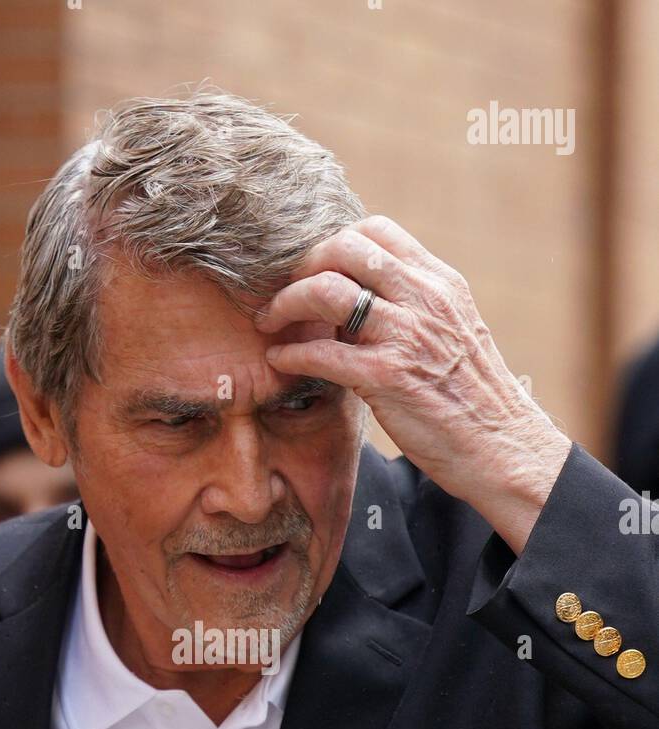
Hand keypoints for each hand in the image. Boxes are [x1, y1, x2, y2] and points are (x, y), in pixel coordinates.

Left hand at [256, 215, 571, 553]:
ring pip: (326, 291)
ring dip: (286, 304)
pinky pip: (322, 354)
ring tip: (272, 322)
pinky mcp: (388, 377)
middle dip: (303, 267)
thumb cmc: (474, 400)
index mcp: (440, 284)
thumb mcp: (452, 333)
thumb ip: (413, 309)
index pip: (377, 232)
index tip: (314, 271)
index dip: (334, 246)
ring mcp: (406, 336)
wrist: (503, 447)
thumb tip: (357, 303)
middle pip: (345, 249)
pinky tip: (280, 362)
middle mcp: (424, 299)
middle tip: (284, 294)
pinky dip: (291, 355)